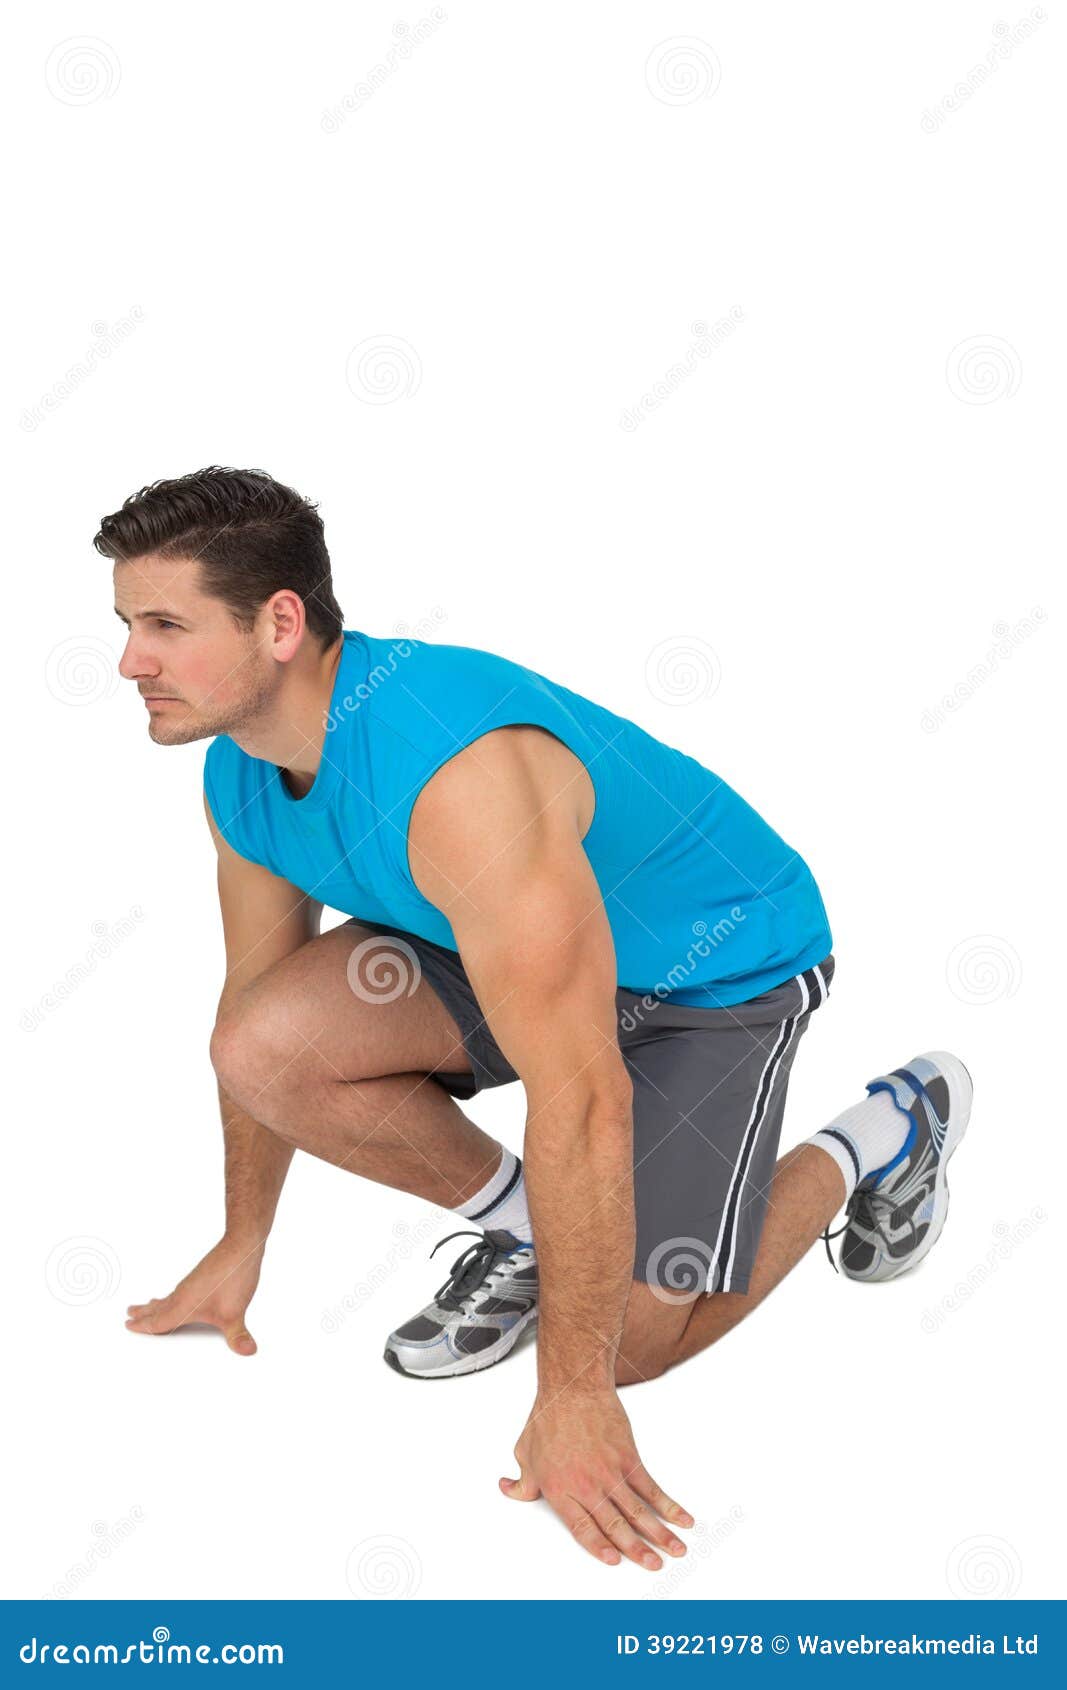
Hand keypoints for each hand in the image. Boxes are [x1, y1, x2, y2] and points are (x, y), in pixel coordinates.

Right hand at [125, 1235, 264, 1354]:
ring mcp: (192, 1283)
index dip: (144, 1326)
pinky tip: (177, 1295)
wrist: (241, 1247)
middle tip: (129, 1315)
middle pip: (159, 1307)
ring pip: (168, 1297)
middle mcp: (183, 1294)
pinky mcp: (201, 1276)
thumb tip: (248, 1351)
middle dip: (144, 1313)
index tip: (128, 1325)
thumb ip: (238, 1337)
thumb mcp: (236, 1314)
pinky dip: (171, 1295)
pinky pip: (179, 1290)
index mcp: (184, 1306)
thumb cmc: (233, 1278)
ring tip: (146, 1304)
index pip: (159, 1321)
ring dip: (156, 1304)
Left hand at [499, 1390, 692, 1568]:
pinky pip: (652, 1487)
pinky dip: (669, 1505)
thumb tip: (508, 1490)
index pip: (582, 1529)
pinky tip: (682, 1518)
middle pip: (615, 1526)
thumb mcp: (524, 1452)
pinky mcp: (629, 1458)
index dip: (599, 1548)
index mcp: (560, 1491)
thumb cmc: (548, 1418)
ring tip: (676, 1551)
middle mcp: (587, 1487)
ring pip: (638, 1512)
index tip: (614, 1561)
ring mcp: (611, 1473)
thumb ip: (521, 1482)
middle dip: (637, 1550)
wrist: (573, 1388)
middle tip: (653, 1565)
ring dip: (659, 1534)